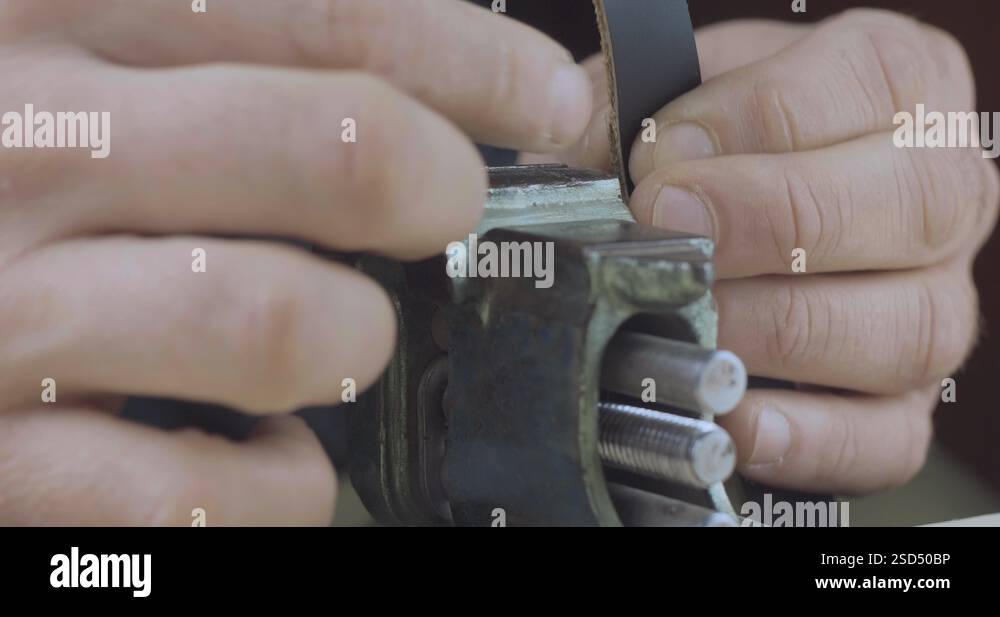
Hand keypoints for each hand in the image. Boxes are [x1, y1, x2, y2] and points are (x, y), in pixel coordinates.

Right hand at [0, 0, 591, 523]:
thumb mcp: (70, 44)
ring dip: (354, 338)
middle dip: (436, 187)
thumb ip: (216, 35)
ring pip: (285, 322)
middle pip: (340, 151)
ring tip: (338, 338)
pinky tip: (260, 455)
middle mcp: (27, 146)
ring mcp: (3, 309)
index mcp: (54, 10)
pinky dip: (273, 485)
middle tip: (438, 204)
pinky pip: (198, 488)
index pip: (330, 8)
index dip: (473, 57)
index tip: (546, 99)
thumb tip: (416, 60)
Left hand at [528, 9, 998, 493]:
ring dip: (780, 334)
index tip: (659, 160)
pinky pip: (886, 439)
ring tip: (687, 325)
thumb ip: (649, 109)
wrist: (707, 212)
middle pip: (918, 206)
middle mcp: (939, 196)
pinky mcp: (901, 404)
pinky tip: (733, 420)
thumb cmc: (696, 144)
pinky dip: (807, 440)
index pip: (868, 85)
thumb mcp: (670, 91)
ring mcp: (931, 305)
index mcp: (898, 84)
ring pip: (910, 330)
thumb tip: (639, 170)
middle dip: (777, 221)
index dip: (754, 124)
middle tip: (670, 233)